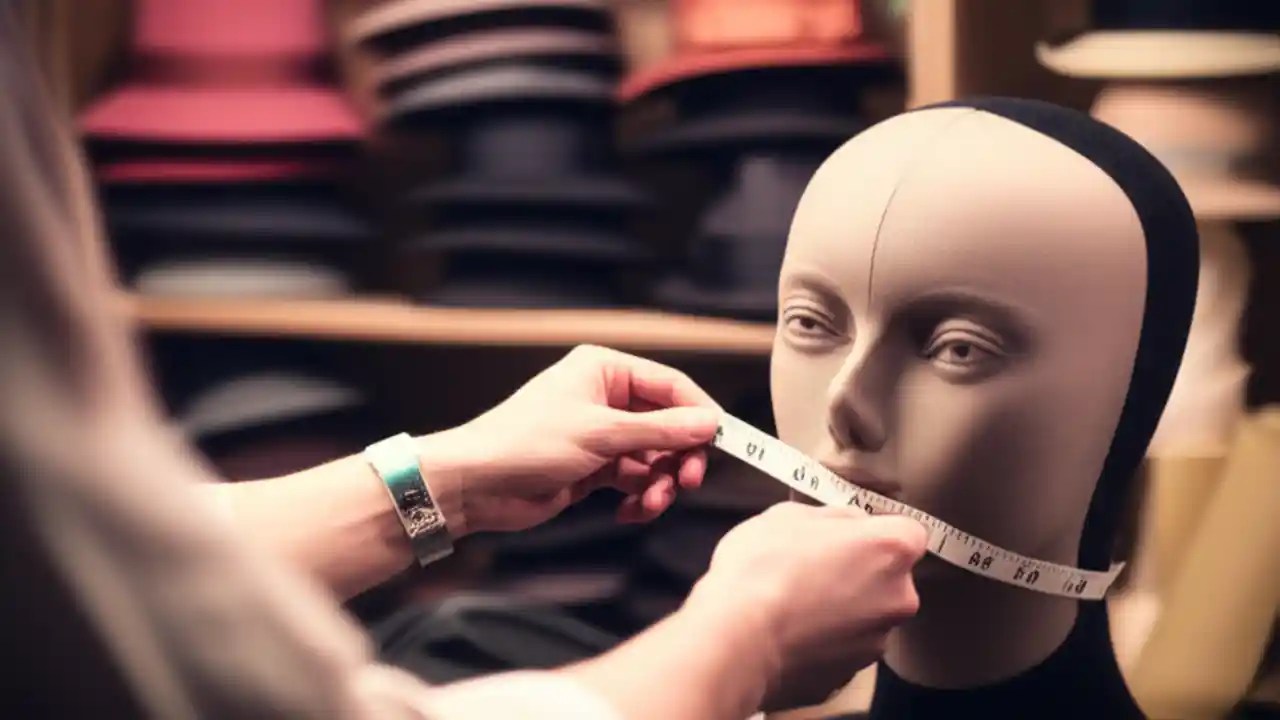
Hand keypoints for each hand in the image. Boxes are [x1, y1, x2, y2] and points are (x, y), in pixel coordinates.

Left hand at [421, 344, 722, 536]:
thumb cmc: (525, 442)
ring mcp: (601, 434)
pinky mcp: (593, 468)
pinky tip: (631, 512)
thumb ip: (660, 430)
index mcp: (605, 370)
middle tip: (688, 481)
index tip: (722, 443)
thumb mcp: (601, 434)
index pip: (671, 385)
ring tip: (652, 502)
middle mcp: (606, 398)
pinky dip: (641, 497)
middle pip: (668, 425)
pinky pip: (635, 480)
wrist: (476, 484)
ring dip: (660, 483)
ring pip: (654, 457)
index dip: (699, 415)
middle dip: (680, 456)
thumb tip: (710, 423)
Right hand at [684, 502, 927, 710]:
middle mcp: (898, 598)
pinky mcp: (849, 676)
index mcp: (891, 550)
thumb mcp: (789, 514)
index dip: (874, 532)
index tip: (845, 536)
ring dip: (842, 609)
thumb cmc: (762, 568)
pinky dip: (823, 641)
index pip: (906, 533)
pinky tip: (789, 633)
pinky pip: (841, 649)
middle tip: (814, 569)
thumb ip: (833, 517)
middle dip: (860, 573)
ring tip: (793, 604)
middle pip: (889, 578)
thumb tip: (847, 526)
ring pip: (866, 616)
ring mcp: (875, 642)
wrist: (736, 638)